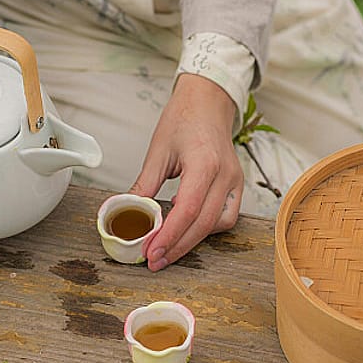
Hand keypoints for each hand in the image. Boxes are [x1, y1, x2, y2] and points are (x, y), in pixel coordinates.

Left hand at [130, 73, 242, 270]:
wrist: (207, 102)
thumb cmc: (184, 119)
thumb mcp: (158, 150)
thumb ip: (144, 185)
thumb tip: (126, 212)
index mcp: (205, 163)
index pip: (187, 210)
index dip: (169, 236)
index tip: (151, 251)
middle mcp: (226, 175)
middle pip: (203, 224)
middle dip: (177, 246)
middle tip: (154, 260)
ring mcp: (234, 181)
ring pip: (217, 225)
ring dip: (192, 240)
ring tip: (168, 247)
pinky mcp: (236, 185)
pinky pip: (226, 217)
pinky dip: (206, 228)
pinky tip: (187, 228)